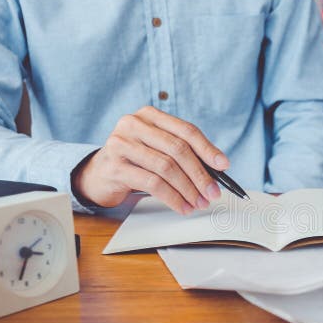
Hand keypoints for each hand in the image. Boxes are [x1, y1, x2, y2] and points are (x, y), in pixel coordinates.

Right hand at [73, 106, 229, 213]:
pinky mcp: (115, 166)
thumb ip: (183, 152)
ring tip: (199, 202)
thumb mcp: (158, 149)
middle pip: (178, 149)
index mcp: (150, 116)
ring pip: (166, 167)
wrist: (99, 174)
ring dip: (188, 189)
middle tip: (212, 192)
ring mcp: (121, 144)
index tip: (223, 166)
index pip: (186, 130)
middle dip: (200, 174)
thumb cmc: (135, 161)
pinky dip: (172, 198)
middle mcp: (134, 124)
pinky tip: (182, 206)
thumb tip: (217, 170)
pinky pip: (152, 183)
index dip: (208, 149)